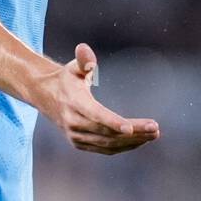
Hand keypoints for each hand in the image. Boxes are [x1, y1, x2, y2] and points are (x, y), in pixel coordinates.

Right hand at [42, 43, 159, 154]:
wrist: (46, 97)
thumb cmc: (66, 79)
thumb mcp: (72, 67)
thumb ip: (82, 60)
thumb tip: (85, 51)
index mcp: (73, 102)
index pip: (95, 115)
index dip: (112, 122)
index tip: (130, 128)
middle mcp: (73, 123)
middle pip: (106, 131)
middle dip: (133, 132)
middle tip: (155, 128)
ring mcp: (76, 136)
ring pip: (108, 144)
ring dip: (132, 141)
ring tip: (153, 134)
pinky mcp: (80, 144)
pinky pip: (105, 149)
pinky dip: (124, 147)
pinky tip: (141, 140)